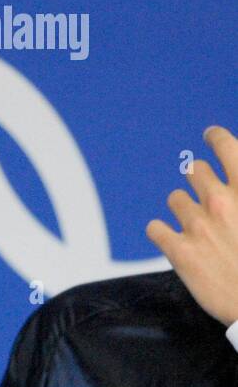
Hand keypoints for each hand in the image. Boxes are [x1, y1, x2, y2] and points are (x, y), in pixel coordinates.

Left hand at [147, 126, 237, 326]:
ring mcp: (198, 225)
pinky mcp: (179, 251)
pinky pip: (155, 228)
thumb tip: (233, 182)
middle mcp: (222, 201)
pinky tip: (173, 241)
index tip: (211, 135)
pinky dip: (162, 233)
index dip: (216, 137)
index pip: (227, 146)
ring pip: (176, 199)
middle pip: (195, 170)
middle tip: (207, 195)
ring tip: (198, 227)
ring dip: (184, 209)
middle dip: (200, 180)